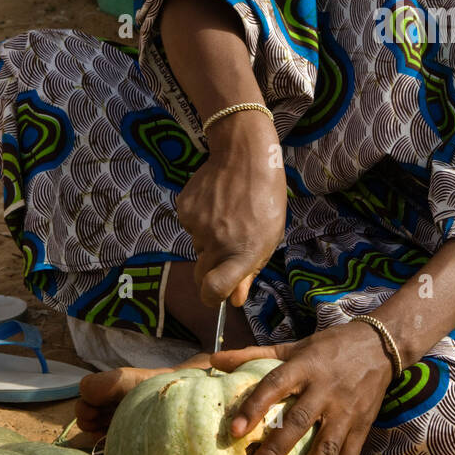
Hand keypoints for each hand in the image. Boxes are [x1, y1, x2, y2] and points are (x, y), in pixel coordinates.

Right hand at [175, 116, 287, 308]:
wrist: (245, 155)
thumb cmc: (265, 197)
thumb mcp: (270, 236)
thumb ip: (250, 270)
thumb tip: (235, 300)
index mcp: (243, 253)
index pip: (213, 291)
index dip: (212, 299)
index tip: (215, 296)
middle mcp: (218, 243)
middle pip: (202, 275)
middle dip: (212, 270)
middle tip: (229, 247)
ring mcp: (198, 226)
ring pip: (198, 247)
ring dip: (210, 239)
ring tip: (228, 214)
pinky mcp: (185, 210)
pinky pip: (190, 226)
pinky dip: (201, 220)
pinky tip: (217, 202)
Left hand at [216, 323, 394, 454]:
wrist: (381, 346)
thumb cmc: (330, 347)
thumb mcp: (295, 346)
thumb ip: (255, 355)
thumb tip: (213, 360)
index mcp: (306, 367)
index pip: (276, 385)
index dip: (255, 407)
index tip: (234, 431)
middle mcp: (326, 391)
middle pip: (300, 424)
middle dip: (276, 453)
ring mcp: (346, 413)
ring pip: (326, 451)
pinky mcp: (361, 429)